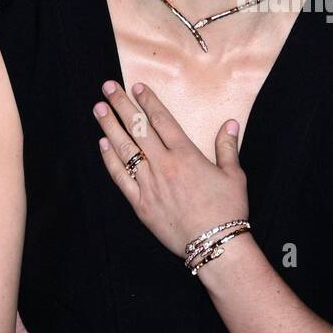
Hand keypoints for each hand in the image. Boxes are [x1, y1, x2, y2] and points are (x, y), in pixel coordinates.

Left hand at [92, 80, 248, 257]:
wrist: (215, 245)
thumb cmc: (227, 210)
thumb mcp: (234, 175)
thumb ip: (227, 147)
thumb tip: (230, 124)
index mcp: (186, 155)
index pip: (161, 120)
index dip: (148, 101)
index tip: (136, 87)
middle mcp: (164, 165)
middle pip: (138, 129)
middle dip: (121, 106)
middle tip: (108, 87)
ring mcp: (149, 184)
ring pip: (125, 149)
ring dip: (110, 126)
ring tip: (98, 109)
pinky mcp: (140, 204)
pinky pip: (120, 177)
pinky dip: (110, 159)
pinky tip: (103, 144)